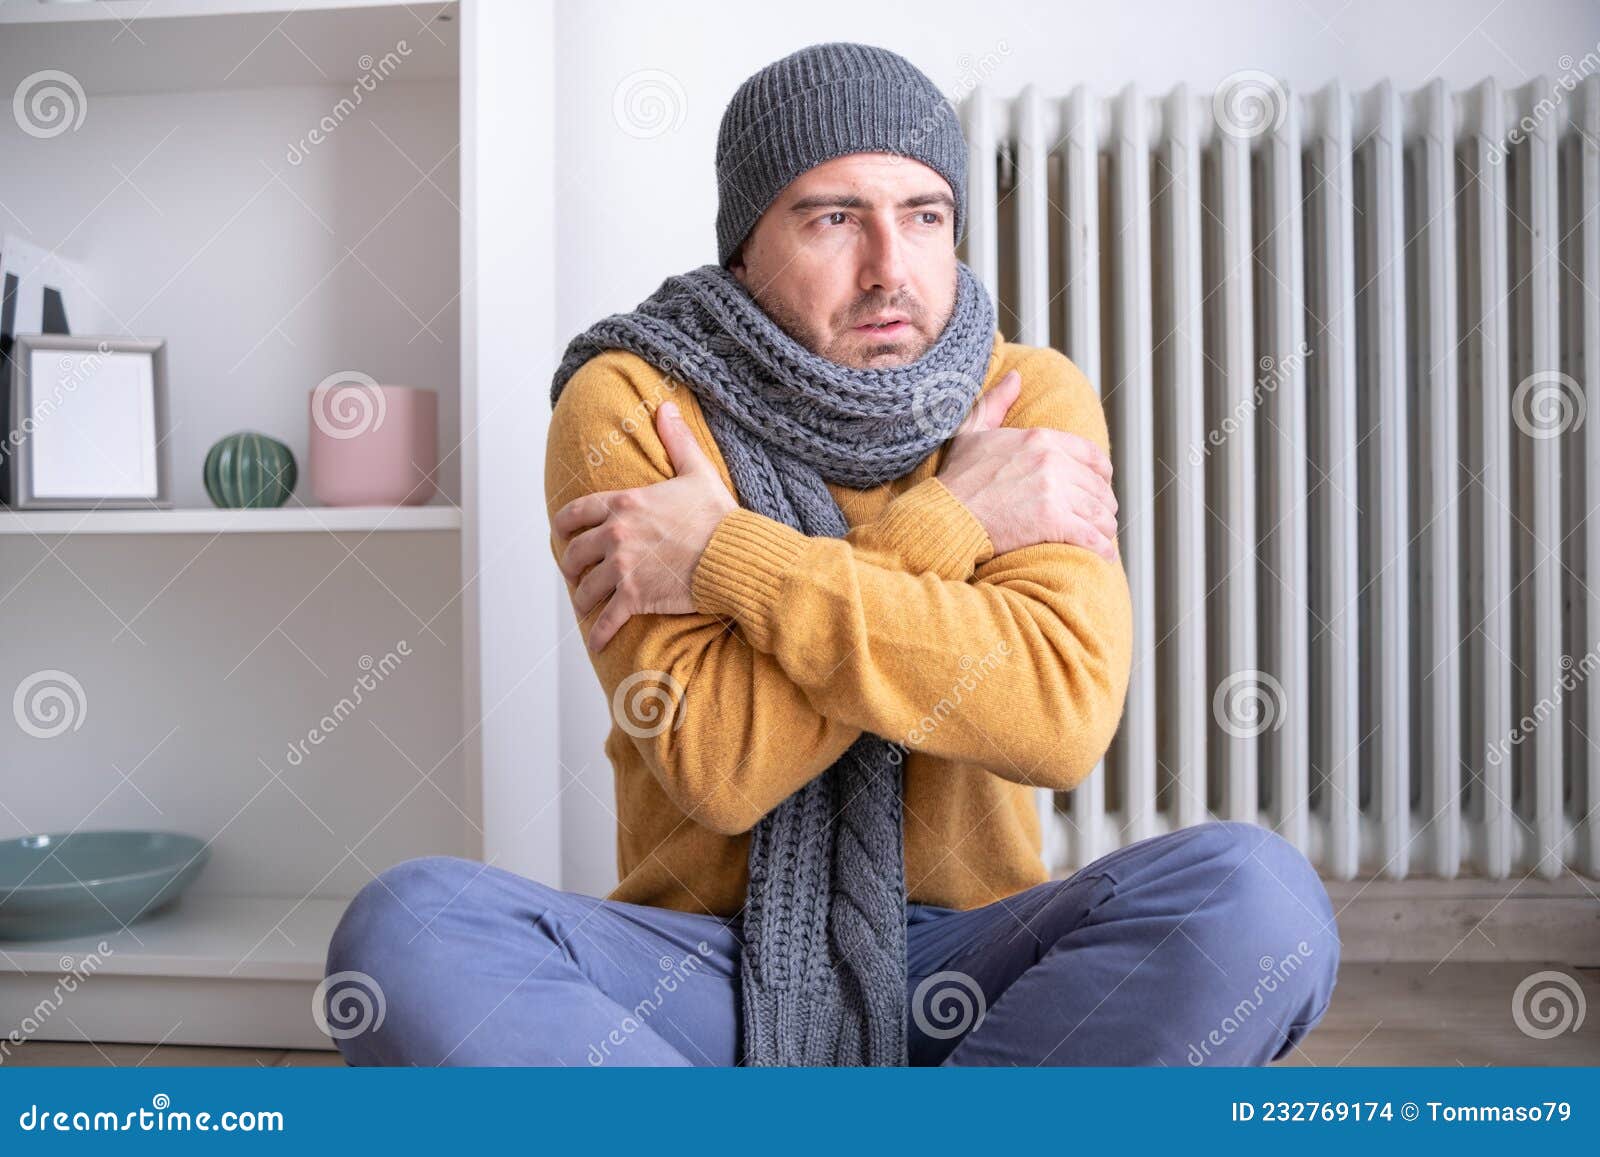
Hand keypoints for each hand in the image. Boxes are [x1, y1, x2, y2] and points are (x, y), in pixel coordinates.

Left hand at [552, 400, 736, 650]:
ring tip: (586, 606)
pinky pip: (606, 620)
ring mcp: (622, 568)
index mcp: (624, 503)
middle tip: (574, 572)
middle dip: (571, 565)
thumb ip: (677, 440)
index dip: (563, 525)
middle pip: (574, 554)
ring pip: (585, 588)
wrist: (734, 555)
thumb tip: (666, 407)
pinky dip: (598, 634)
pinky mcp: (635, 597)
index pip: (576, 513)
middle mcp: (615, 535)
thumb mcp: (697, 471)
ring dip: (583, 598)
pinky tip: (596, 641)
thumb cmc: (718, 516)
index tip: (561, 534)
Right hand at [937, 370, 1119, 560]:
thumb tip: (1016, 377)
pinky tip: (1103, 555)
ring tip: (1102, 536)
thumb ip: (997, 403)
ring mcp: (1054, 492)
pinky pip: (1092, 536)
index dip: (1101, 473)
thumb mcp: (973, 432)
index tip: (1099, 485)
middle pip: (1098, 486)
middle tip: (1099, 517)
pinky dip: (1102, 548)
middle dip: (1102, 503)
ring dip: (1105, 527)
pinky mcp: (1053, 523)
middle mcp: (1052, 462)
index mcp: (1040, 438)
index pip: (1092, 455)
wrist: (946, 516)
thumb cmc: (957, 479)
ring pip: (1099, 512)